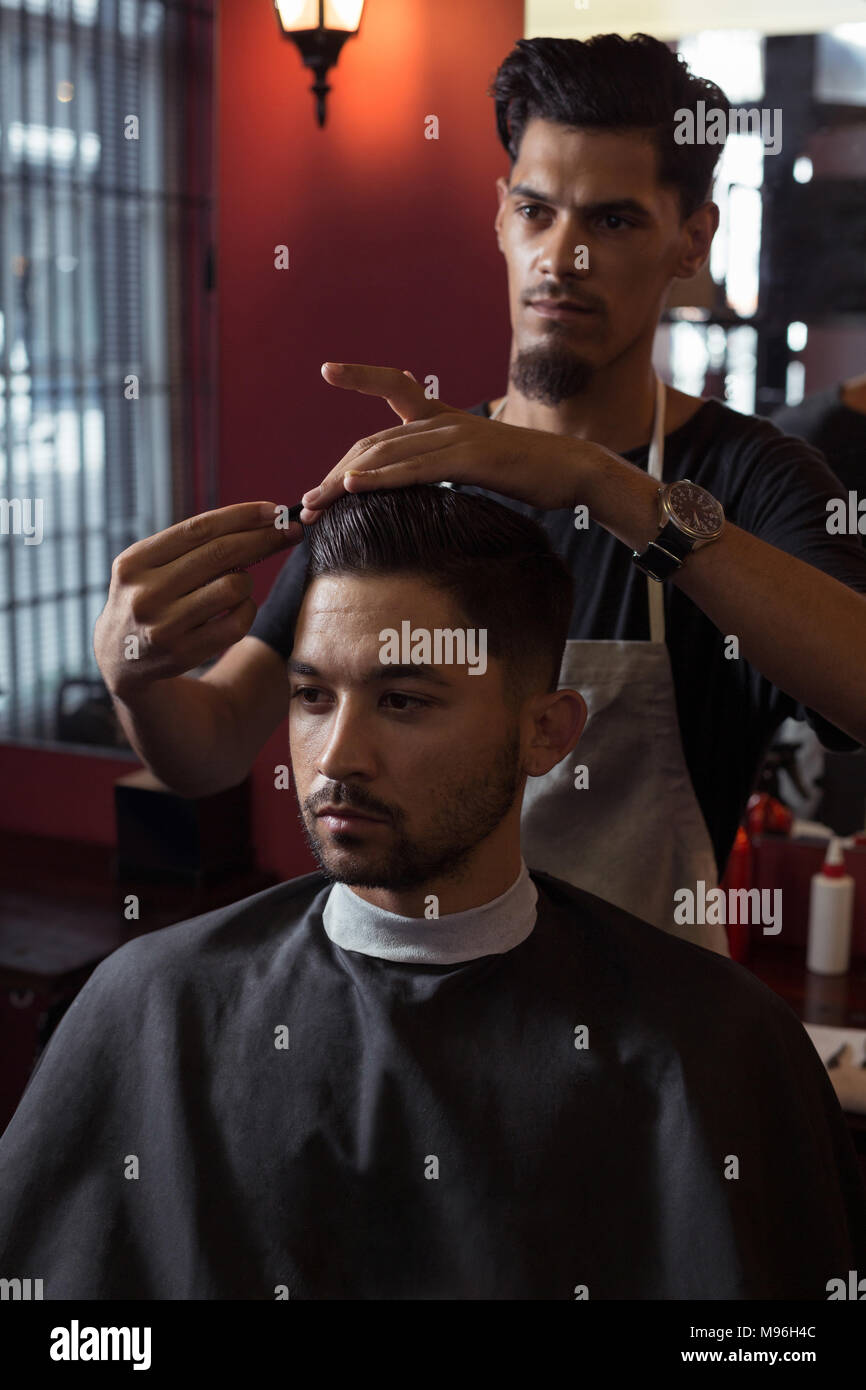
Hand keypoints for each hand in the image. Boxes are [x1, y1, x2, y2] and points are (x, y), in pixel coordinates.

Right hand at [94, 502, 300, 700]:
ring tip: (237, 583)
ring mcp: (164, 626)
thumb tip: (261, 522)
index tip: (275, 510)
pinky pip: (238, 623)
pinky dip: (247, 610)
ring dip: (247, 581)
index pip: (199, 528)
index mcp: (135, 562)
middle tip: (292, 532)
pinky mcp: (184, 654)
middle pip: (221, 554)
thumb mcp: (149, 566)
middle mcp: (145, 593)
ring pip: (234, 587)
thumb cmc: (148, 597)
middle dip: (264, 538)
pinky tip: (238, 608)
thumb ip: (190, 546)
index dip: (243, 516)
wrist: (120, 658)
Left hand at [298, 362, 603, 521]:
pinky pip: (414, 469)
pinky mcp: (469, 459)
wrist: (573, 471)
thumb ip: (448, 462)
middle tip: (306, 504)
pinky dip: (379, 479)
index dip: (361, 375)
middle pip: (374, 441)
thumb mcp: (480, 462)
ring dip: (344, 482)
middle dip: (334, 473)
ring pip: (386, 455)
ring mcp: (456, 437)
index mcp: (445, 418)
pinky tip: (353, 488)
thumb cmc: (528, 472)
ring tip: (314, 505)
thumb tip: (425, 477)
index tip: (327, 369)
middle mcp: (445, 421)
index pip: (396, 386)